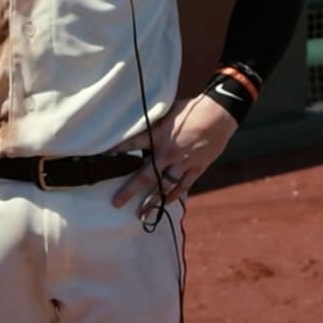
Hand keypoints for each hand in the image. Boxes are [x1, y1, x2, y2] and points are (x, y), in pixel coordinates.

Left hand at [110, 95, 238, 216]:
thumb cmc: (192, 109)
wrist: (220, 114)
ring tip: (140, 213)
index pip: (132, 144)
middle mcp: (168, 152)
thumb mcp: (169, 113)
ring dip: (151, 201)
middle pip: (145, 175)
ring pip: (164, 187)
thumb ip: (155, 126)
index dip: (116, 151)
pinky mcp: (197, 168)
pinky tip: (164, 204)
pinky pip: (183, 187)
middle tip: (116, 203)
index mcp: (158, 135)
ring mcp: (183, 163)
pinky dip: (173, 196)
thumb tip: (140, 129)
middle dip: (129, 191)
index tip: (102, 160)